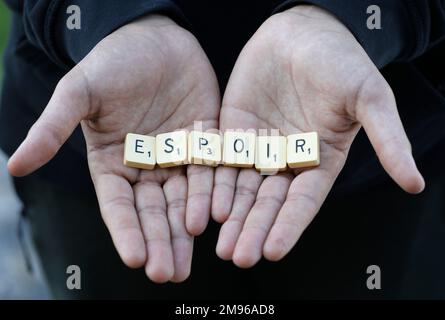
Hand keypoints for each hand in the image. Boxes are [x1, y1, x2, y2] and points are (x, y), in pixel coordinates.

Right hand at [8, 15, 219, 282]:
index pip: (118, 206)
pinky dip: (212, 194)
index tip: (136, 258)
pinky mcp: (205, 143)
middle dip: (160, 243)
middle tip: (167, 273)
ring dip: (186, 231)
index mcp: (114, 163)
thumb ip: (52, 128)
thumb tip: (14, 166)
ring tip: (189, 262)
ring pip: (183, 201)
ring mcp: (177, 158)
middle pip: (153, 212)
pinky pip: (210, 173)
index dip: (126, 231)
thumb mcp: (79, 92)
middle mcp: (146, 167)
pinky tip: (216, 217)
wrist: (154, 38)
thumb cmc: (113, 61)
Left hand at [212, 5, 423, 267]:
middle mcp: (286, 160)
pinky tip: (203, 203)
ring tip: (219, 243)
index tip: (273, 251)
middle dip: (253, 229)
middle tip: (239, 256)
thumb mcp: (369, 98)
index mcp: (319, 160)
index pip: (302, 202)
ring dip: (230, 215)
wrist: (303, 30)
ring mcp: (258, 146)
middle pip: (267, 202)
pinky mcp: (234, 129)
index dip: (288, 226)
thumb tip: (416, 183)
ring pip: (241, 187)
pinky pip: (220, 158)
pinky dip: (212, 181)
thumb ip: (387, 139)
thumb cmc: (340, 61)